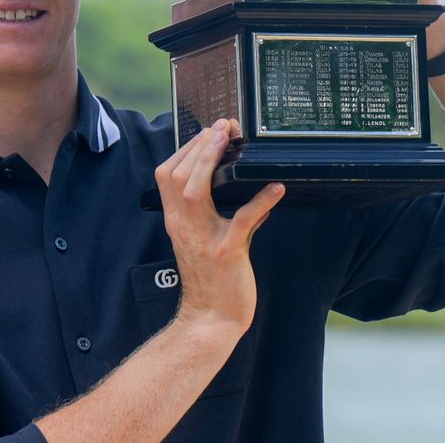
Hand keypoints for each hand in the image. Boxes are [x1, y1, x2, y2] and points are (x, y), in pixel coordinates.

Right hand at [154, 119, 283, 340]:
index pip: (168, 175)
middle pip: (178, 176)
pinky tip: (276, 188)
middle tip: (221, 126)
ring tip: (231, 141)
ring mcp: (203, 239)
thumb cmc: (210, 280)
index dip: (186, 149)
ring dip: (211, 162)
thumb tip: (249, 191)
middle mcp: (183, 225)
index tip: (207, 131)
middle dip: (199, 146)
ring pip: (196, 192)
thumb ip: (217, 214)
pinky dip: (260, 202)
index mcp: (176, 220)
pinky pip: (242, 221)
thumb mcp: (202, 241)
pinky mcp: (226, 253)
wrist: (210, 319)